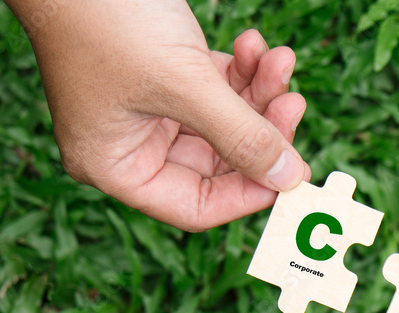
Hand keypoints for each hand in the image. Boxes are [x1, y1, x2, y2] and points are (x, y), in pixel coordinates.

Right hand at [8, 0, 309, 230]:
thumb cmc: (105, 17)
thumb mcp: (183, 84)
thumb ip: (241, 135)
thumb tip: (290, 179)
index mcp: (116, 166)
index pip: (197, 207)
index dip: (249, 192)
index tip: (292, 171)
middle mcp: (132, 145)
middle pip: (221, 163)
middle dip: (262, 130)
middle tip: (293, 102)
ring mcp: (150, 110)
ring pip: (226, 122)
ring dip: (260, 94)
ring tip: (280, 61)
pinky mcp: (166, 76)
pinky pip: (218, 89)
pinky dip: (242, 70)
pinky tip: (255, 45)